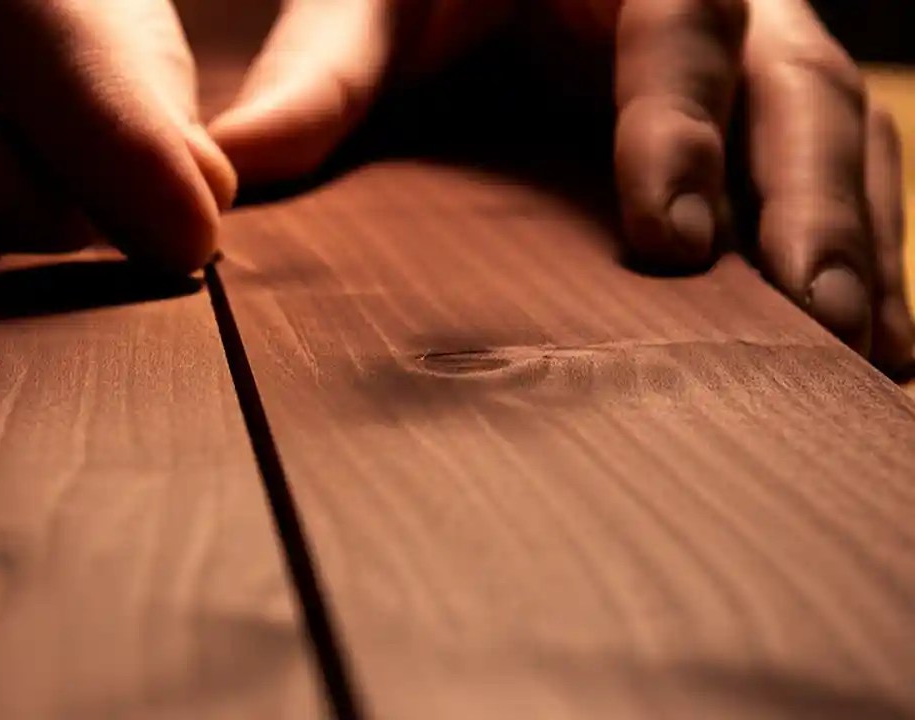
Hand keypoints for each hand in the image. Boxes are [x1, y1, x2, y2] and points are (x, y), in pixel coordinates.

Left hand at [208, 0, 913, 373]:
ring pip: (841, 147)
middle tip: (821, 326)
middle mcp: (715, 12)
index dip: (680, 129)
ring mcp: (753, 71)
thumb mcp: (373, 10)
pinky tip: (867, 353)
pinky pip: (842, 185)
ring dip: (859, 253)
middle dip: (811, 207)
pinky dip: (861, 263)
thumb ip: (318, 79)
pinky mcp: (762, 132)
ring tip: (866, 363)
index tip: (667, 240)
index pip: (675, 31)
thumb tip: (229, 169)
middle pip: (798, 93)